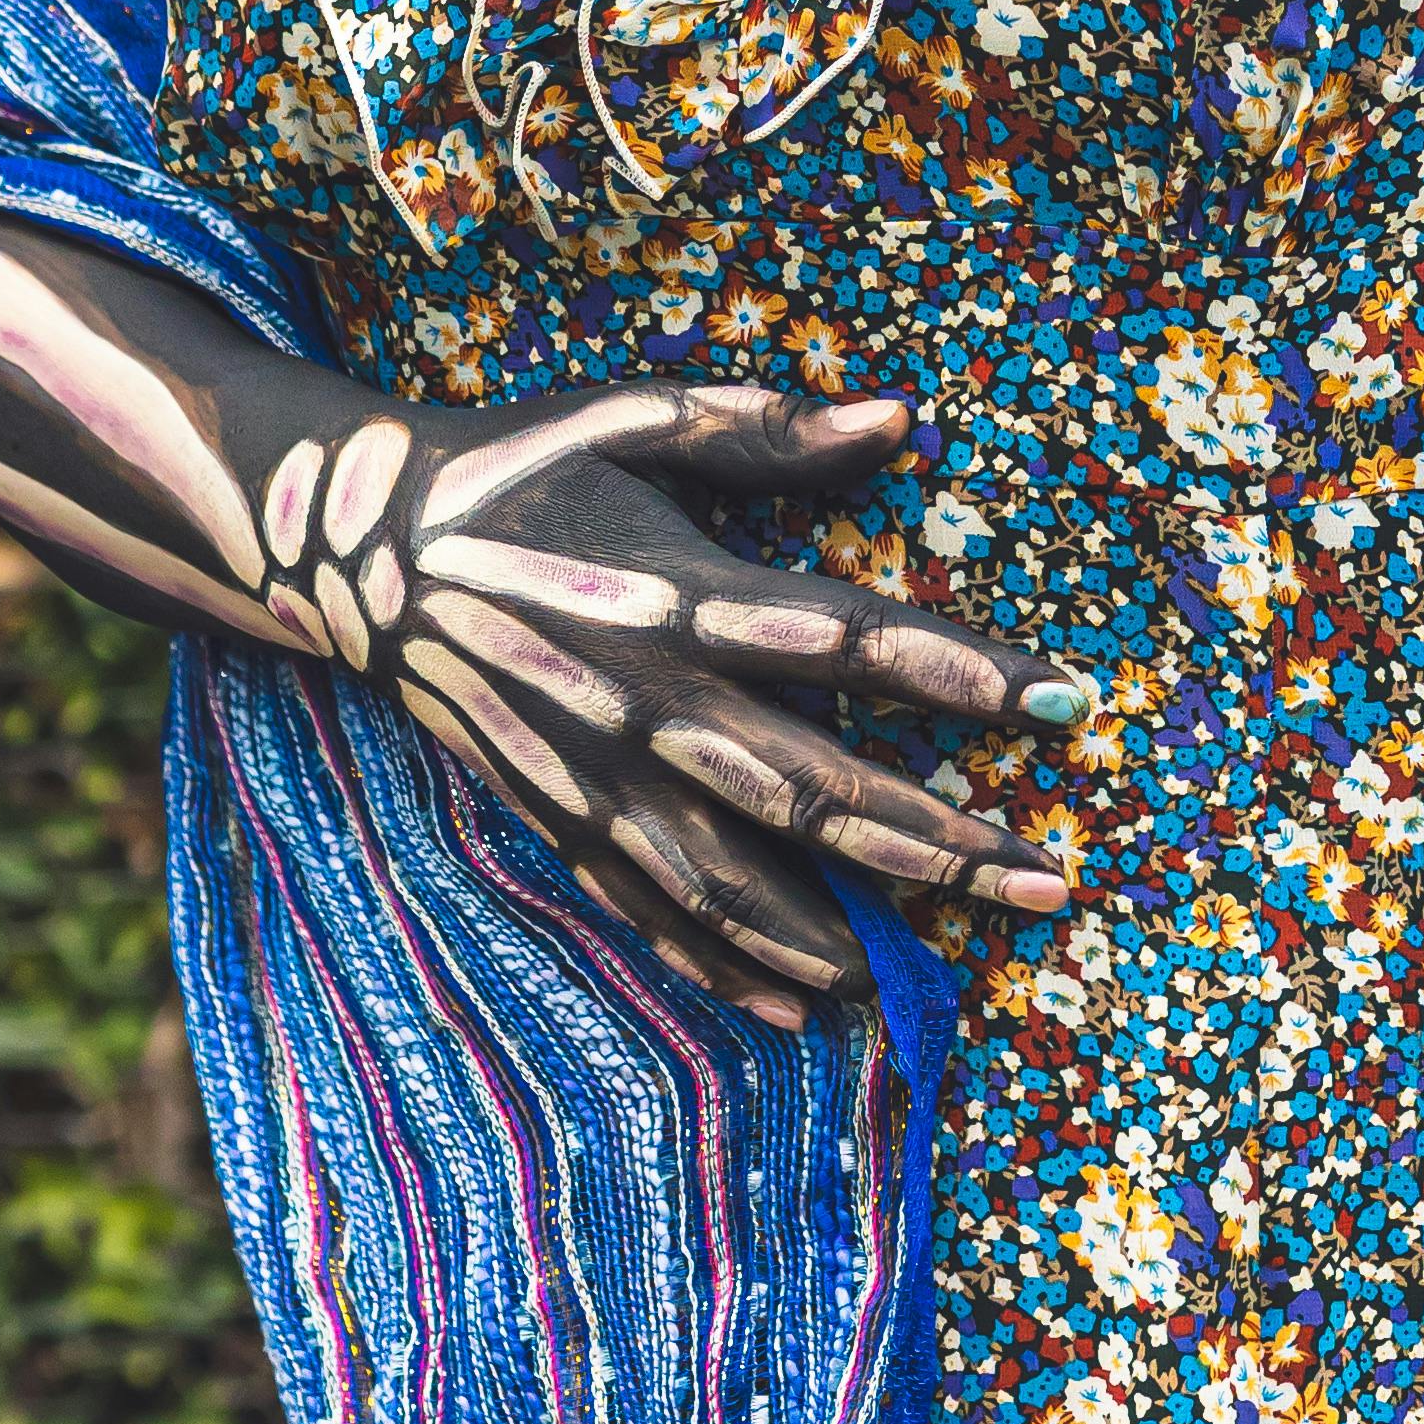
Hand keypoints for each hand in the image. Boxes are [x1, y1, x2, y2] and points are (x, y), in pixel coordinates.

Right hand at [0, 206, 1094, 1040]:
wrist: (358, 549)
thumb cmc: (520, 463)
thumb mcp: (640, 416)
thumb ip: (770, 431)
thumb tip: (900, 417)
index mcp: (685, 595)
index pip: (860, 643)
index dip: (965, 671)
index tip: (1065, 695)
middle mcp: (652, 704)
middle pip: (825, 790)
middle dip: (946, 840)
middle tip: (1050, 875)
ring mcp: (603, 777)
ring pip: (747, 878)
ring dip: (853, 925)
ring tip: (946, 966)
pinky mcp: (560, 818)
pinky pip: (655, 912)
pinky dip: (728, 964)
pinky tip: (800, 1007)